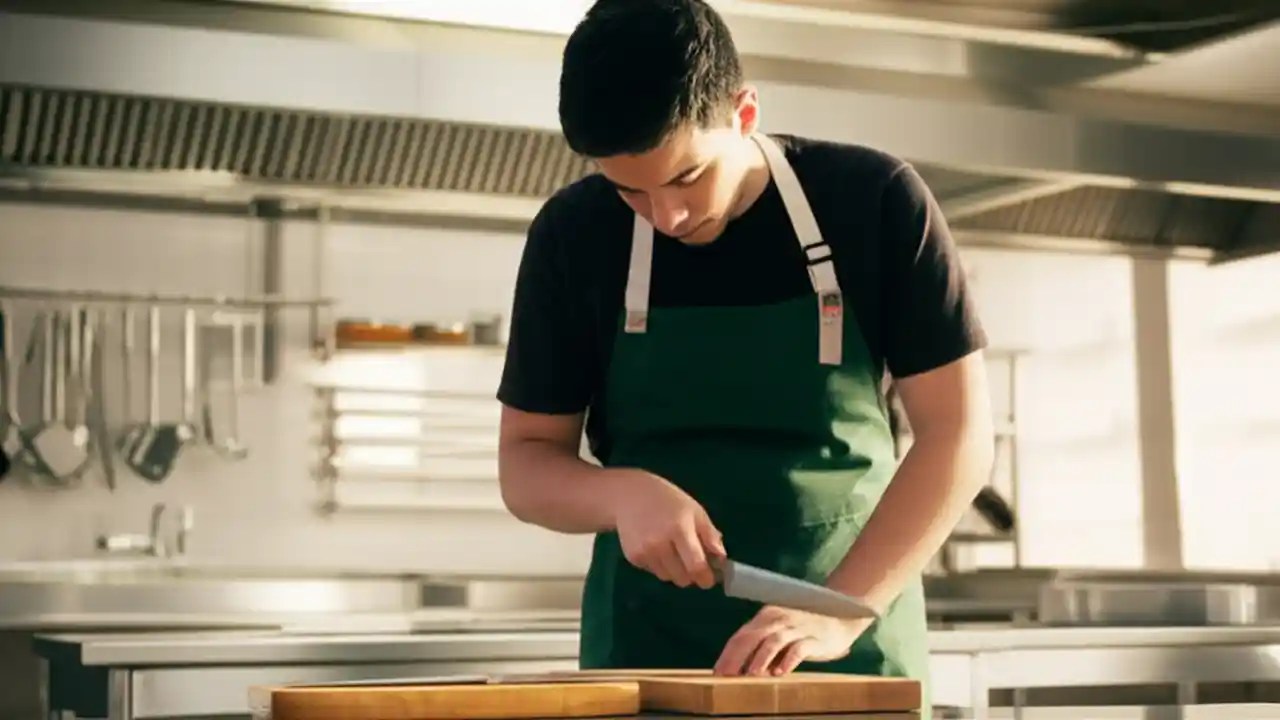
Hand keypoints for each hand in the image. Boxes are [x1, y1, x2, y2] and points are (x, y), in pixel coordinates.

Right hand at [609, 469, 725, 588]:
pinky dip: (659, 566)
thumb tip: (721, 558)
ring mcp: (645, 552)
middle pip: (682, 578)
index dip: (706, 578)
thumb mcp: (694, 511)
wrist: (629, 494)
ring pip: (667, 578)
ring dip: (675, 571)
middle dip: (691, 576)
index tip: (709, 579)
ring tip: (673, 551)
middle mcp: (660, 544)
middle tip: (693, 564)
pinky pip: (653, 572)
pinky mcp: (633, 557)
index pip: (696, 566)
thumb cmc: (667, 500)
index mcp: (680, 530)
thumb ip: (709, 535)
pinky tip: (657, 548)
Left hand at [714, 605, 870, 675]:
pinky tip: (780, 673)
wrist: (840, 616)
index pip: (741, 636)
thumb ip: (761, 643)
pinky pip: (798, 649)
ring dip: (760, 658)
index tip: (716, 673)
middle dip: (736, 658)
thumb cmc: (804, 627)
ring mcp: (796, 627)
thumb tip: (738, 667)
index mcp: (766, 617)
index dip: (727, 654)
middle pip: (751, 637)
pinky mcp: (813, 638)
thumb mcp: (780, 630)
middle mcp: (778, 619)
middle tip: (726, 677)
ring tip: (751, 675)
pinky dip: (788, 660)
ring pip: (773, 642)